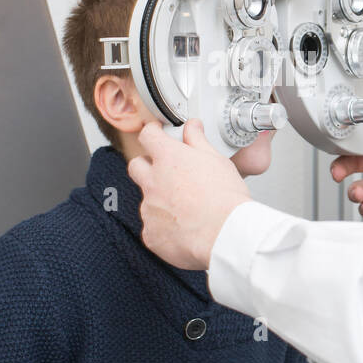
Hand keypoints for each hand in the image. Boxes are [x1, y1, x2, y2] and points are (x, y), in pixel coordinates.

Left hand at [127, 120, 250, 268]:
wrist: (226, 234)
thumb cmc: (225, 199)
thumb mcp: (217, 160)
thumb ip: (198, 141)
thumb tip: (192, 127)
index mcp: (169, 158)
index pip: (148, 135)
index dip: (153, 133)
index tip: (157, 134)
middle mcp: (153, 182)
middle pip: (136, 166)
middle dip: (147, 165)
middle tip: (167, 171)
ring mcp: (149, 209)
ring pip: (147, 199)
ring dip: (160, 200)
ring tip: (186, 208)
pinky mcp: (151, 235)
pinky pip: (152, 228)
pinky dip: (164, 228)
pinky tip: (184, 229)